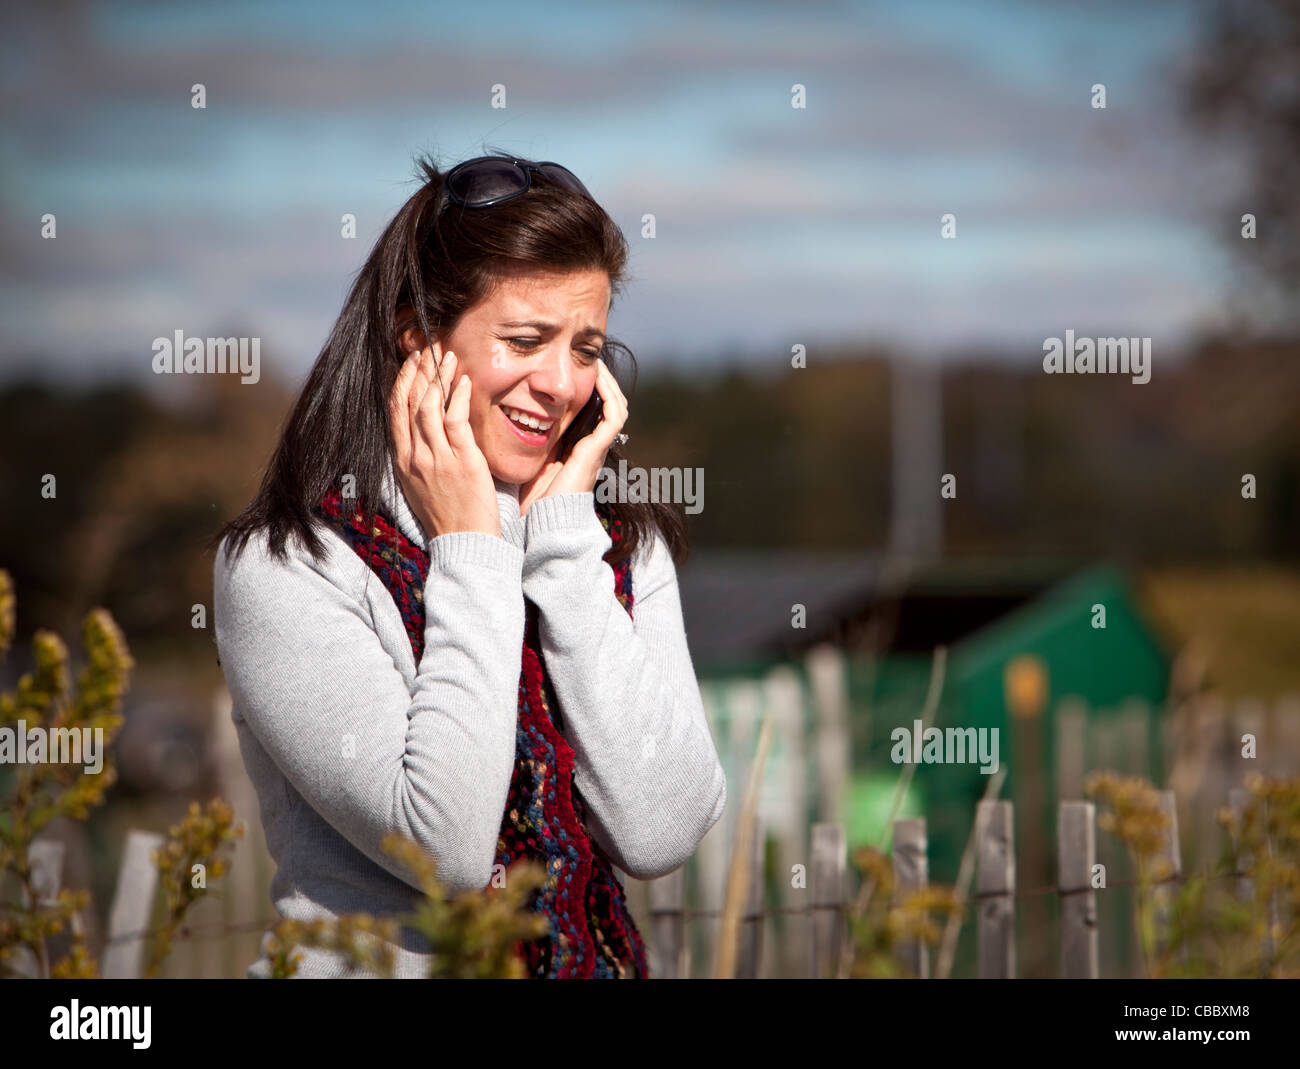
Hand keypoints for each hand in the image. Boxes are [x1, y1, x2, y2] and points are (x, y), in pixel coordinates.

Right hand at [389, 340, 500, 538]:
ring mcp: (438, 459)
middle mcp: (416, 457)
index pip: (395, 411)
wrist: (465, 543)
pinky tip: (464, 381)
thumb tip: (426, 428)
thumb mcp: (422, 484)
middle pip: (409, 402)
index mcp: (403, 461)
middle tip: (429, 348)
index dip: (402, 382)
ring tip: (448, 356)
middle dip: (418, 370)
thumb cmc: (449, 515)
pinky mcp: (462, 461)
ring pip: (429, 406)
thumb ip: (420, 456)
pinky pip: (455, 421)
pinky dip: (458, 397)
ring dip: (438, 377)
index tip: (411, 362)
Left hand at [519, 359, 627, 515]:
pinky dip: (609, 395)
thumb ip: (529, 443)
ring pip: (617, 408)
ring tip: (599, 363)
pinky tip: (598, 378)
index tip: (577, 370)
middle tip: (591, 360)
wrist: (544, 520)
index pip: (594, 414)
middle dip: (604, 383)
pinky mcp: (597, 449)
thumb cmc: (533, 499)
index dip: (592, 391)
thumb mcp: (531, 462)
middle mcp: (593, 447)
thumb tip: (512, 420)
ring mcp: (598, 448)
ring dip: (610, 384)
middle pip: (610, 408)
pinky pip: (613, 416)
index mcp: (579, 450)